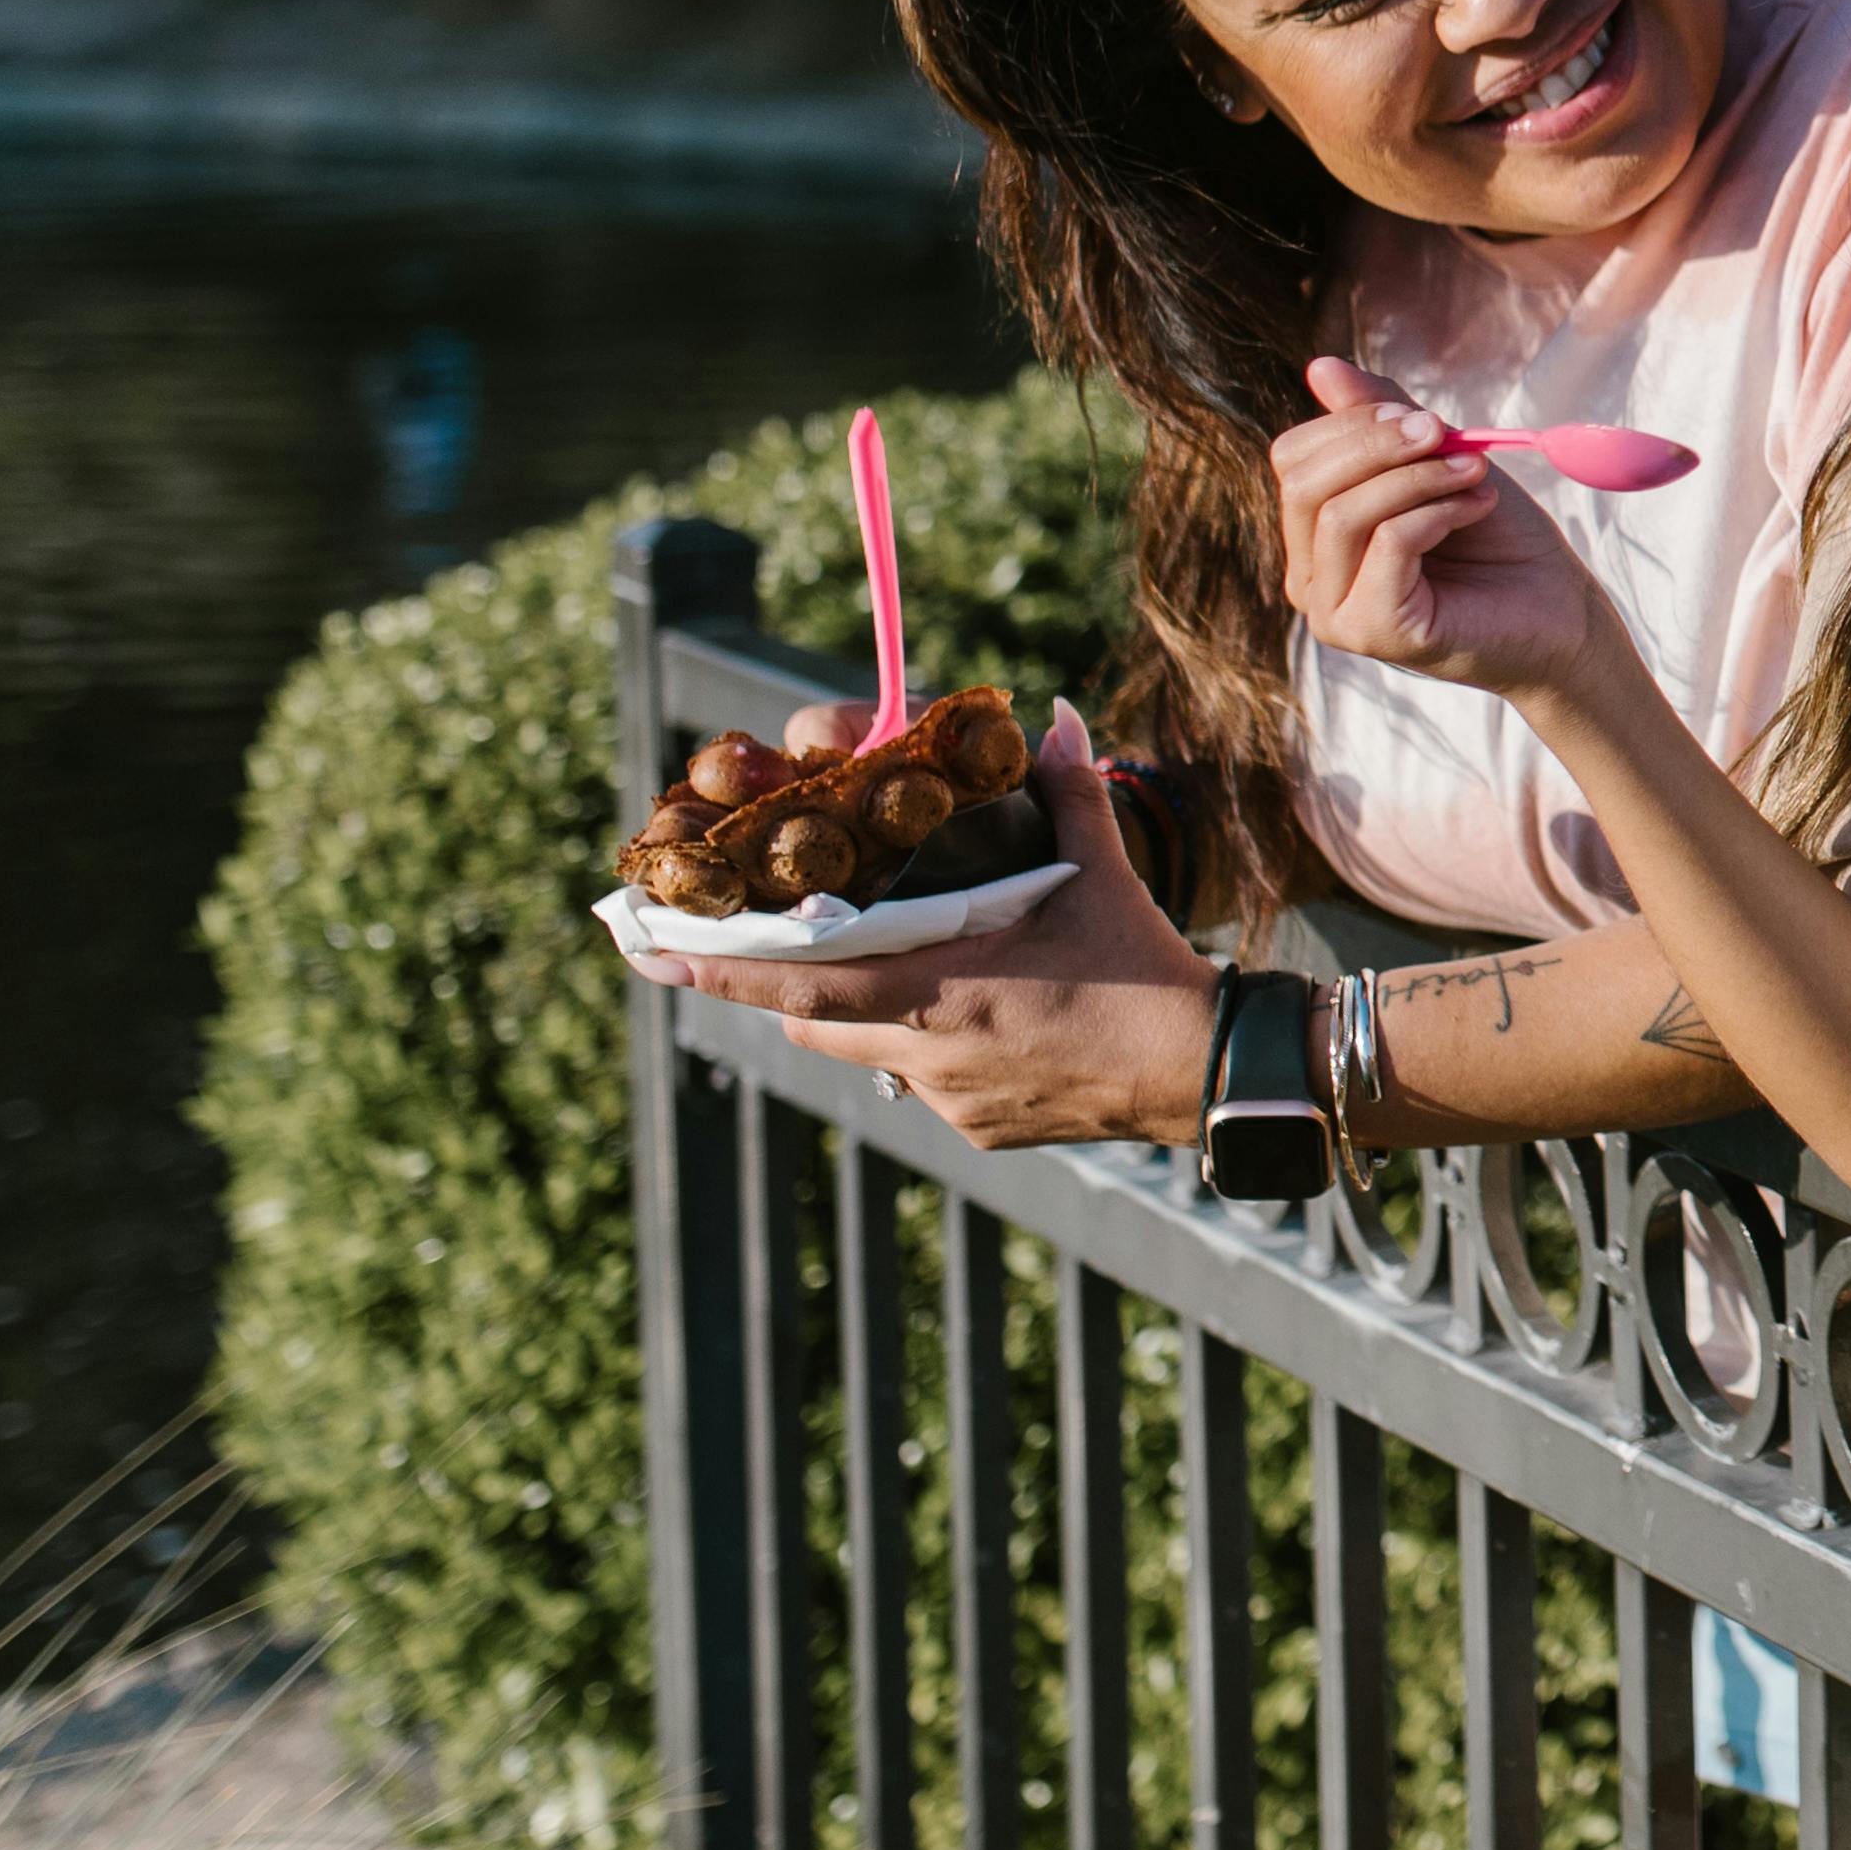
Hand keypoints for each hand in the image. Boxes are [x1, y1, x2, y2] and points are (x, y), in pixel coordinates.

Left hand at [631, 707, 1222, 1147]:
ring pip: (868, 1054)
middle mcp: (926, 1054)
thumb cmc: (1146, 971)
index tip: (647, 953)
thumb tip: (1052, 719)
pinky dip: (930, 1047)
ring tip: (900, 968)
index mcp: (937, 990)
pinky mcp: (981, 1130)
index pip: (796, 984)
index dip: (716, 968)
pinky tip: (987, 1018)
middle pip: (814, 1022)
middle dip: (788, 983)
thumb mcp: (1102, 875)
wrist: (1203, 1074)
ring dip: (863, 1013)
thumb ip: (1068, 794)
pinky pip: (925, 1085)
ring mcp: (950, 1100)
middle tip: (777, 942)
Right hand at [1275, 355, 1618, 715]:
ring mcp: (1336, 613)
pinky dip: (1438, 511)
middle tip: (1445, 434)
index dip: (1353, 424)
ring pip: (1342, 514)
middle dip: (1378, 443)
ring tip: (1475, 471)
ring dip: (1418, 476)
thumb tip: (1320, 367)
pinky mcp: (1374, 631)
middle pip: (1304, 484)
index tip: (1423, 417)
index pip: (1293, 459)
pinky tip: (1477, 507)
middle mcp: (1311, 579)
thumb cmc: (1498, 539)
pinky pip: (1387, 543)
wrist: (1559, 611)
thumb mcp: (1438, 460)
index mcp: (1315, 536)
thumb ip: (1382, 417)